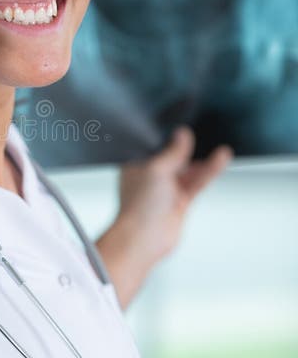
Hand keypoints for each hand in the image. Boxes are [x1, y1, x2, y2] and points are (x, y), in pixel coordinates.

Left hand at [97, 127, 232, 306]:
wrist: (144, 240)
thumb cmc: (138, 207)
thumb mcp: (157, 169)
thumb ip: (173, 152)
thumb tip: (182, 134)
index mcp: (135, 164)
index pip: (154, 143)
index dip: (168, 132)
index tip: (183, 118)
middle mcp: (150, 175)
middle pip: (174, 155)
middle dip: (188, 145)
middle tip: (205, 127)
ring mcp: (166, 188)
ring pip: (189, 169)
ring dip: (204, 160)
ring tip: (221, 149)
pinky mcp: (180, 200)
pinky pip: (197, 182)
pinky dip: (209, 171)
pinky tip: (220, 158)